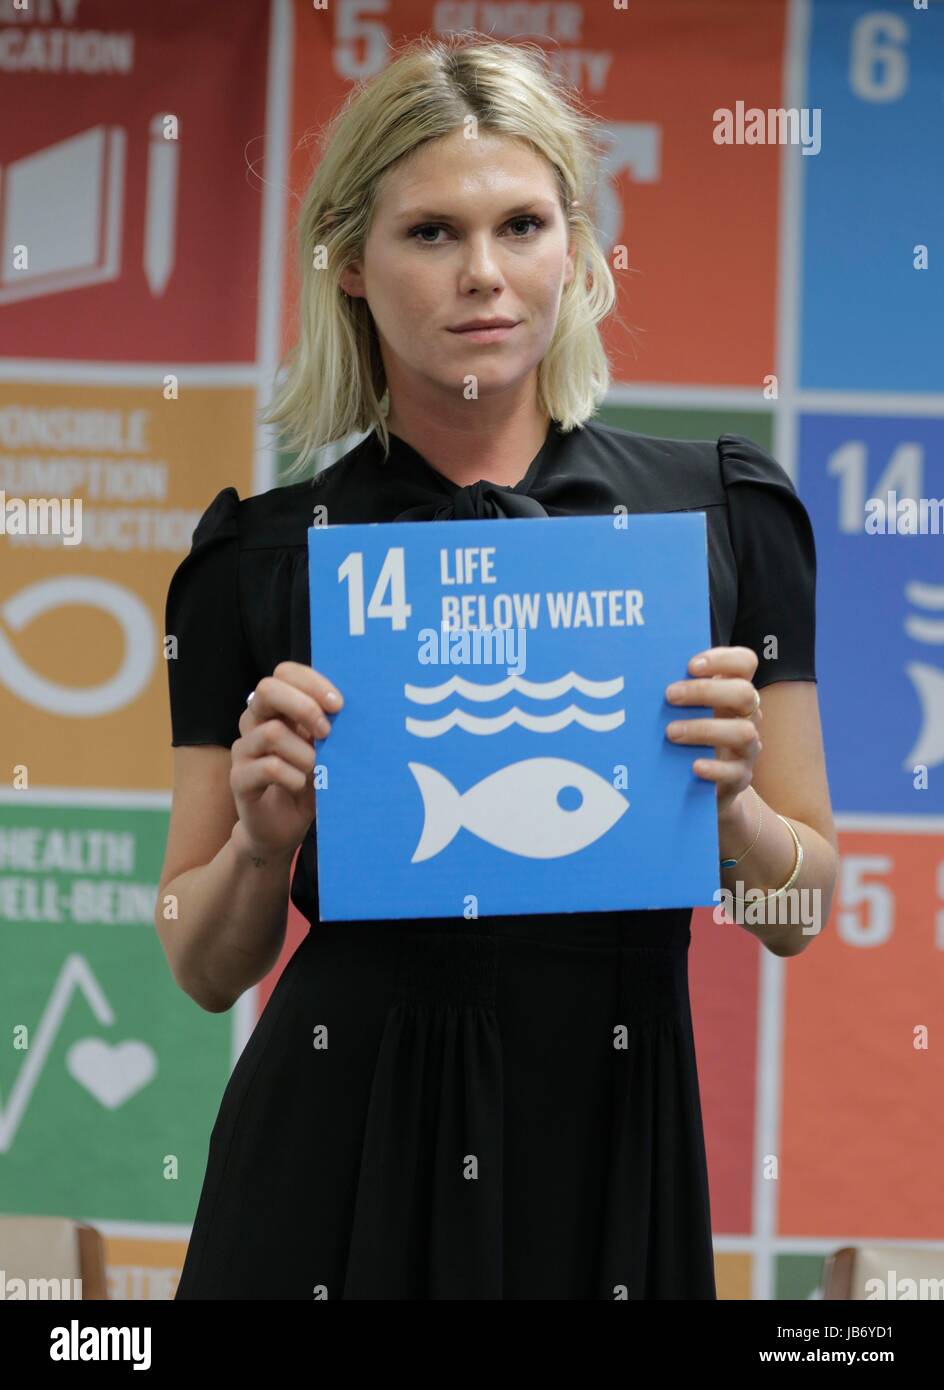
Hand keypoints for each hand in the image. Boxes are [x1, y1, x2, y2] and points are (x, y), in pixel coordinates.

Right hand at [230, 661, 343, 857]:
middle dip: (304, 707)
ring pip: (272, 732)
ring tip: (317, 769)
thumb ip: (330, 726)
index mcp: (276, 707)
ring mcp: (244, 749)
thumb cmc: (308, 782)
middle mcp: (254, 722)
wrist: (282, 827)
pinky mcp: (239, 779)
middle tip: (327, 732)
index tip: (339, 704)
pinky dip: (293, 777)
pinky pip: (268, 767)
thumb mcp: (325, 750)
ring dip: (304, 752)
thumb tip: (351, 707)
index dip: (312, 682)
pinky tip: (301, 786)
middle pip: (267, 690)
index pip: (285, 673)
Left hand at [664, 646, 761, 820]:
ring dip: (704, 729)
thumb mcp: (686, 711)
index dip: (723, 659)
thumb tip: (638, 673)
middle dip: (705, 691)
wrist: (702, 786)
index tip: (690, 665)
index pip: (745, 663)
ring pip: (743, 732)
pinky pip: (734, 772)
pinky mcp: (740, 777)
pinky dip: (714, 768)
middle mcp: (747, 716)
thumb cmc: (688, 736)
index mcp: (734, 691)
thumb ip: (676, 692)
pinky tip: (693, 766)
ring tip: (671, 732)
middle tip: (669, 696)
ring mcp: (747, 747)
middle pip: (743, 693)